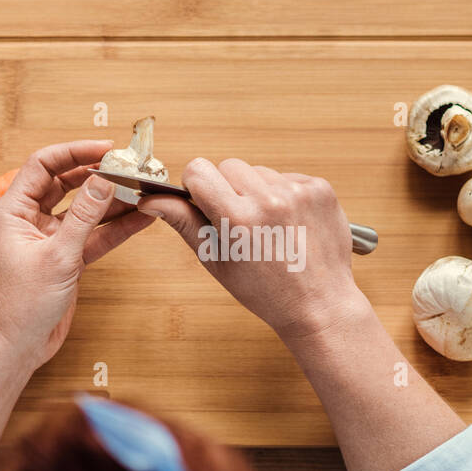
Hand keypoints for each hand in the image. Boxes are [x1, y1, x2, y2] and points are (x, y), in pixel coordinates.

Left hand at [0, 141, 152, 365]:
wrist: (14, 348)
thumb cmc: (19, 306)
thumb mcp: (57, 256)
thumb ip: (84, 216)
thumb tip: (104, 181)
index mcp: (13, 211)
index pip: (44, 166)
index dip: (75, 152)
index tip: (106, 148)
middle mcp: (29, 220)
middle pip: (66, 184)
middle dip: (98, 174)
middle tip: (129, 167)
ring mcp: (49, 240)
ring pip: (84, 210)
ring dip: (112, 201)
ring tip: (143, 189)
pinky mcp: (65, 260)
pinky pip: (93, 236)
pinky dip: (115, 229)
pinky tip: (141, 219)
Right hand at [138, 158, 368, 339]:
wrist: (318, 304)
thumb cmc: (264, 290)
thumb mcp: (215, 261)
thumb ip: (183, 223)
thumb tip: (150, 199)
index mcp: (238, 219)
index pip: (199, 170)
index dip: (197, 187)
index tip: (207, 205)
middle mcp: (269, 200)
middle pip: (228, 166)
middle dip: (228, 189)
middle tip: (241, 223)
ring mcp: (299, 192)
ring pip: (259, 171)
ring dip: (258, 191)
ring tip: (269, 227)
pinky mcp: (321, 189)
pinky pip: (288, 176)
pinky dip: (284, 194)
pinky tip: (290, 223)